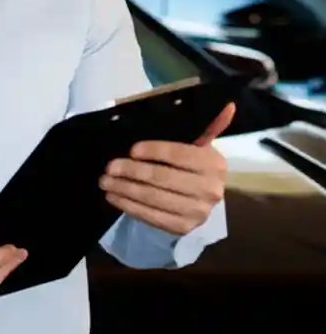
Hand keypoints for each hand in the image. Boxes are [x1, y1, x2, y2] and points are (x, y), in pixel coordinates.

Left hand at [100, 102, 234, 235]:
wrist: (200, 198)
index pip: (180, 155)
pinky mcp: (183, 228)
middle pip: (162, 178)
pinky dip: (128, 205)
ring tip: (104, 181)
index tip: (131, 150)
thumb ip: (207, 126)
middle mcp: (210, 190)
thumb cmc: (192, 164)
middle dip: (131, 171)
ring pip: (153, 198)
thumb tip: (228, 105)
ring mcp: (198, 212)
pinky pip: (150, 217)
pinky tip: (113, 197)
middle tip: (109, 166)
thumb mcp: (198, 144)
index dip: (154, 151)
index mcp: (214, 164)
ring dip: (124, 189)